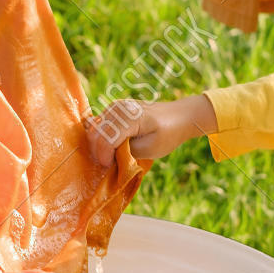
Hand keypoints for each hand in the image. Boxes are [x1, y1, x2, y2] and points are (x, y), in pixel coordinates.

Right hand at [85, 94, 216, 166]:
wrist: (178, 116)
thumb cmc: (168, 135)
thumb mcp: (149, 150)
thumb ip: (127, 152)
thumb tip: (109, 155)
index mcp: (132, 118)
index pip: (107, 139)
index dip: (104, 156)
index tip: (109, 166)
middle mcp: (120, 108)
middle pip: (96, 132)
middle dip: (98, 151)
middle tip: (108, 163)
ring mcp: (116, 105)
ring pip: (94, 128)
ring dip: (98, 144)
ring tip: (110, 156)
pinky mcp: (114, 107)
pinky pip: (99, 124)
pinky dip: (101, 136)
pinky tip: (111, 146)